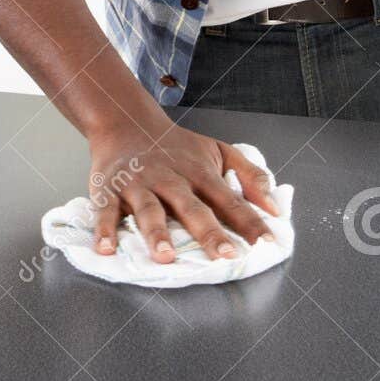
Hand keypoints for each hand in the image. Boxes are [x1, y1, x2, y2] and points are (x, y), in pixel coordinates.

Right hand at [87, 118, 281, 263]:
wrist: (127, 122)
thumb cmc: (177, 147)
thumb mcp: (218, 152)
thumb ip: (250, 176)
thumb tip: (275, 209)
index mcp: (199, 173)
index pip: (229, 199)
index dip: (249, 221)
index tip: (266, 243)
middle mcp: (171, 179)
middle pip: (192, 207)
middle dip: (209, 232)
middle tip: (224, 255)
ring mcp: (139, 185)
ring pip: (149, 210)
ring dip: (157, 233)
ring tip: (165, 257)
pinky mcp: (110, 191)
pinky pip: (105, 212)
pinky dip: (104, 231)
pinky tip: (105, 250)